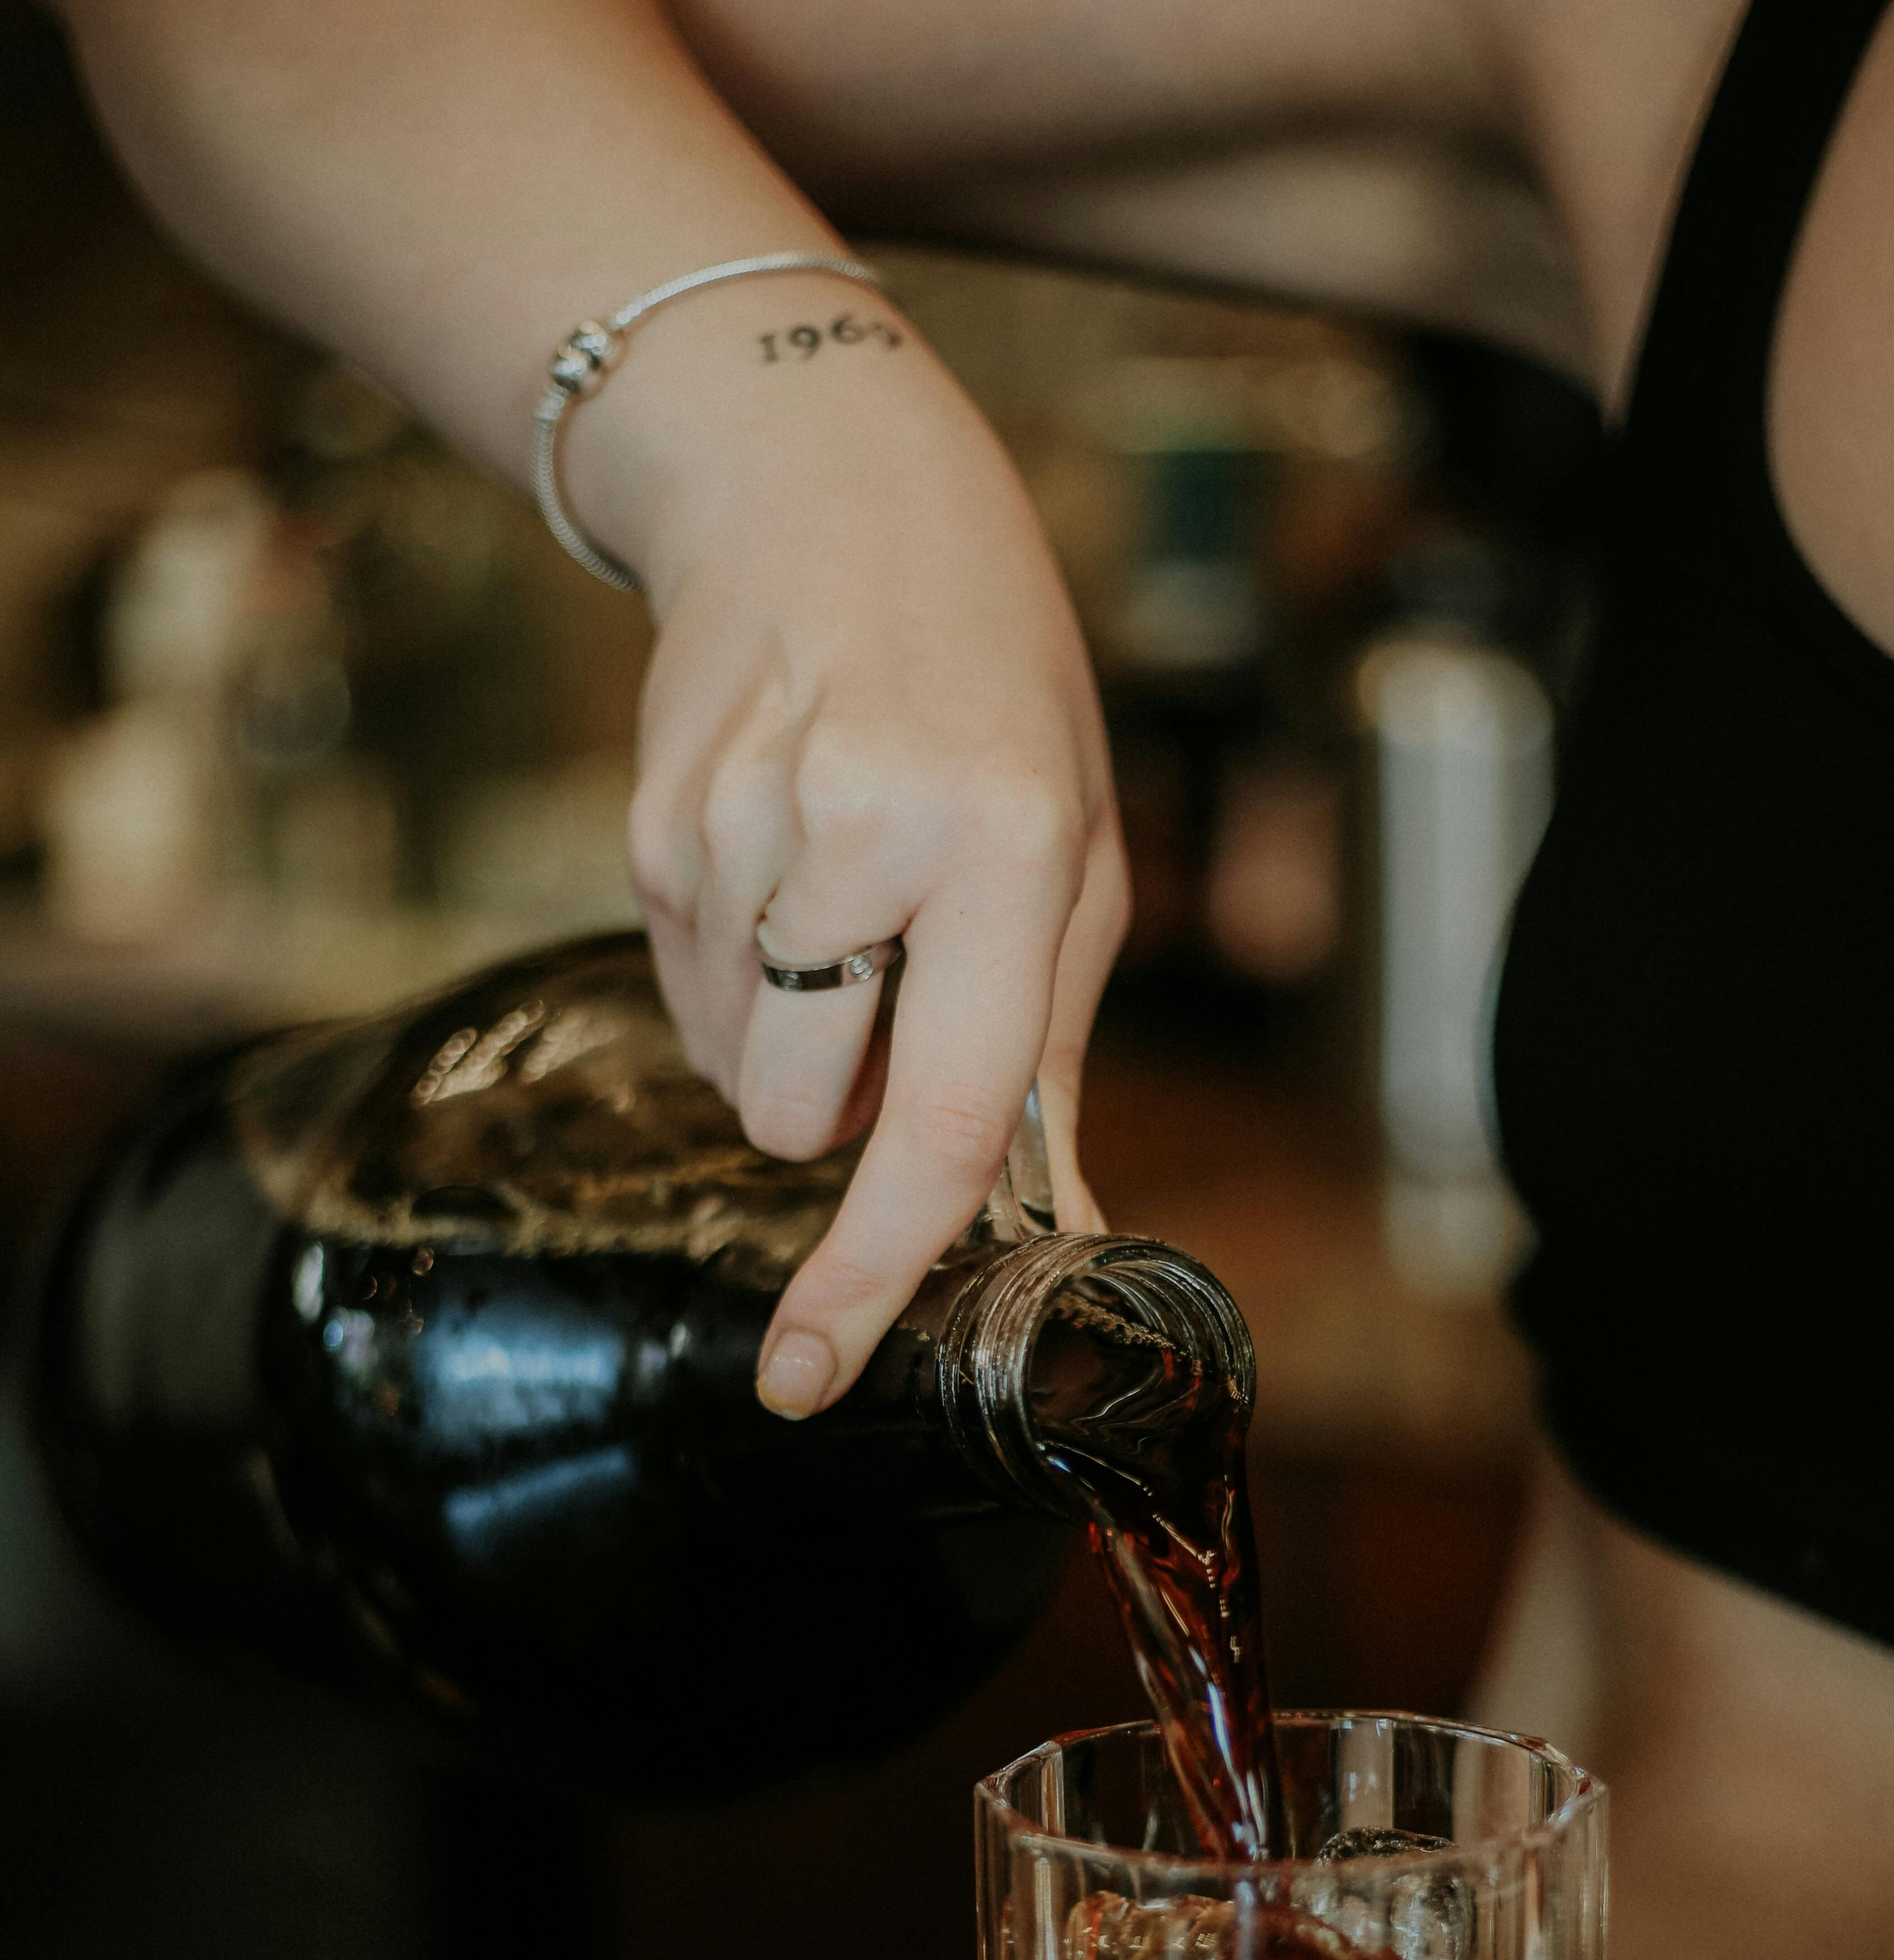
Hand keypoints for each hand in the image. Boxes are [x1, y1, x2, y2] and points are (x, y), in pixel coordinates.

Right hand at [612, 288, 1124, 1412]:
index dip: (876, 1266)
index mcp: (999, 851)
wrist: (824, 482)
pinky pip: (686, 992)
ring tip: (841, 890)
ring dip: (788, 1031)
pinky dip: (737, 966)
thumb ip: (1042, 1052)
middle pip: (794, 1116)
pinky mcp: (651, 827)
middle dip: (836, 1101)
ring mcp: (736, 829)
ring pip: (733, 1063)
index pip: (937, 1116)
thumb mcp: (1070, 848)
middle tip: (894, 972)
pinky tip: (780, 853)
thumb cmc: (986, 681)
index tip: (814, 1369)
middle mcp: (858, 839)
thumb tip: (1044, 1233)